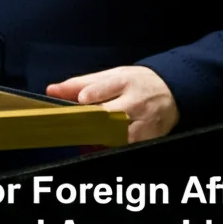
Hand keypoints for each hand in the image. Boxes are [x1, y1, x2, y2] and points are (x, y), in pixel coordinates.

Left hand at [46, 65, 178, 142]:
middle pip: (110, 113)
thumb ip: (81, 83)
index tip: (82, 100)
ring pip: (117, 135)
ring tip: (83, 139)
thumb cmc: (135, 82)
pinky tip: (97, 147)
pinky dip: (109, 149)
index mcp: (124, 81)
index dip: (94, 94)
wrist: (170, 91)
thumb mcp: (112, 75)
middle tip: (73, 126)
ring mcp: (143, 122)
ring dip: (99, 139)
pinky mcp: (148, 138)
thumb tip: (52, 90)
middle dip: (91, 120)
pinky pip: (125, 148)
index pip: (107, 87)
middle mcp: (134, 102)